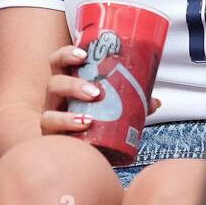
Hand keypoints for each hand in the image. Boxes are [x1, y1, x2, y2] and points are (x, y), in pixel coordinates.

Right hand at [39, 45, 159, 134]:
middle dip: (73, 84)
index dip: (67, 54)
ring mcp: (52, 117)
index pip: (59, 61)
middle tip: (96, 91)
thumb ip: (133, 103)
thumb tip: (156, 102)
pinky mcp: (52, 136)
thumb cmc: (96, 120)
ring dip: (69, 114)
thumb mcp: (115, 107)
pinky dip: (66, 126)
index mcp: (69, 82)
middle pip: (54, 82)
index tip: (84, 54)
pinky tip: (82, 126)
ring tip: (89, 116)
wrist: (84, 150)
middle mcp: (56, 99)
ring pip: (49, 109)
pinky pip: (51, 129)